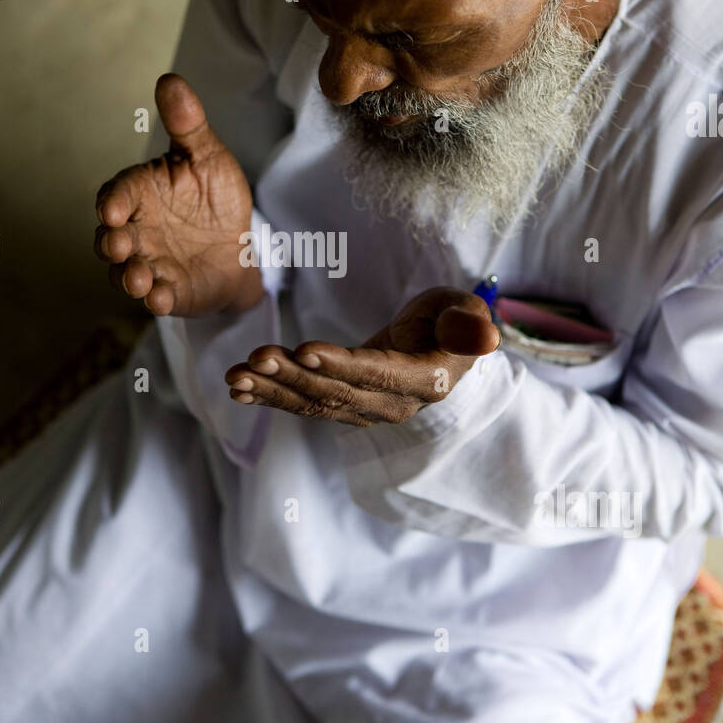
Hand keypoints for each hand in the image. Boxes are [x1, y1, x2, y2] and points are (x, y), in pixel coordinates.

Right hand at [94, 73, 261, 316]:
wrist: (241, 243)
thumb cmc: (213, 196)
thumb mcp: (207, 156)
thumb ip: (188, 124)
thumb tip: (169, 80)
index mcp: (139, 194)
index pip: (116, 194)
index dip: (112, 201)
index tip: (112, 209)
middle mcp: (135, 231)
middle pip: (112, 237)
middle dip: (111, 243)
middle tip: (119, 244)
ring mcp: (149, 264)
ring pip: (127, 272)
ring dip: (130, 277)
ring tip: (140, 280)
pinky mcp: (168, 292)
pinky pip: (157, 298)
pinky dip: (157, 300)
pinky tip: (163, 299)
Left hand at [223, 286, 500, 425]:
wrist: (440, 348)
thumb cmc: (451, 320)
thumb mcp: (464, 312)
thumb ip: (467, 324)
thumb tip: (485, 335)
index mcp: (424, 380)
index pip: (378, 374)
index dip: (342, 365)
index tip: (305, 351)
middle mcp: (392, 404)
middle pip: (337, 392)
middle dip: (292, 376)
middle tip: (254, 358)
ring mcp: (365, 410)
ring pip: (314, 402)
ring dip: (272, 390)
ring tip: (236, 376)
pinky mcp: (343, 405)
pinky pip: (303, 404)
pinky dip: (270, 396)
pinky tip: (238, 388)